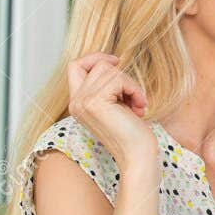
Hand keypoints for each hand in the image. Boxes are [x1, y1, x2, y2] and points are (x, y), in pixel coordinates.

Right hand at [65, 52, 157, 169]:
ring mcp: (82, 102)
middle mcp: (75, 102)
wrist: (137, 156)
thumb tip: (112, 61)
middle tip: (134, 99)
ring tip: (137, 105)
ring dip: (131, 85)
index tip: (116, 62)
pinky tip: (139, 107)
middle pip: (98, 65)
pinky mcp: (95, 102)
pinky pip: (118, 78)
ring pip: (110, 70)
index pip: (75, 65)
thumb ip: (106, 86)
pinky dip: (135, 90)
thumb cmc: (132, 132)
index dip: (95, 58)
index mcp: (77, 103)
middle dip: (123, 77)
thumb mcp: (115, 104)